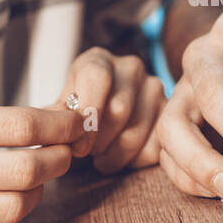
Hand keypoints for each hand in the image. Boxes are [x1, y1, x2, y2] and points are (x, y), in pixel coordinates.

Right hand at [0, 102, 83, 222]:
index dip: (61, 125)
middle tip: (63, 155)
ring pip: (15, 208)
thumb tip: (57, 121)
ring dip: (38, 194)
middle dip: (58, 161)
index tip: (77, 124)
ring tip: (34, 181)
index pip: (20, 124)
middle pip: (26, 169)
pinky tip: (6, 207)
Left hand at [44, 46, 164, 172]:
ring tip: (100, 158)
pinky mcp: (169, 114)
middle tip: (85, 153)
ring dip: (113, 155)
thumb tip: (53, 126)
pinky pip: (153, 147)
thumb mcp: (61, 108)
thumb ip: (56, 116)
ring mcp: (154, 88)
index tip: (76, 141)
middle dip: (97, 141)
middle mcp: (130, 68)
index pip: (96, 77)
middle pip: (118, 109)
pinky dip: (133, 161)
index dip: (87, 112)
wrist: (101, 116)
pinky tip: (120, 157)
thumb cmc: (77, 112)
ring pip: (136, 132)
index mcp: (98, 60)